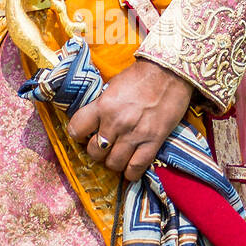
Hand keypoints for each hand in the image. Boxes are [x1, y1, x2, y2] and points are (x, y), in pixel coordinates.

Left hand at [67, 58, 192, 181]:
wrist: (170, 73)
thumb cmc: (139, 76)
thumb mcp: (112, 86)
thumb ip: (101, 105)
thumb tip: (93, 122)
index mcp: (103, 106)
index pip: (76, 129)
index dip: (77, 134)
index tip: (83, 134)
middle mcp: (116, 123)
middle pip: (95, 151)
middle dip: (95, 151)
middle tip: (102, 146)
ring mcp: (135, 135)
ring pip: (113, 164)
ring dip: (112, 162)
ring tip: (115, 156)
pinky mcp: (153, 142)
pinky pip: (136, 168)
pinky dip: (131, 173)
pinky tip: (129, 169)